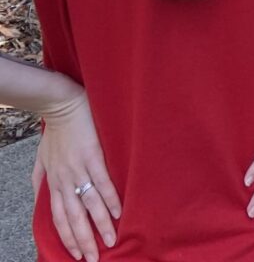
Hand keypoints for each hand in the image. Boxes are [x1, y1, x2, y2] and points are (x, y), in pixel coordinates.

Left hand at [32, 80, 120, 261]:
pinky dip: (110, 198)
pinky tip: (118, 211)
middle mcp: (64, 181)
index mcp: (54, 183)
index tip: (77, 254)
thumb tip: (39, 191)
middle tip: (94, 258)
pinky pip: (102, 182)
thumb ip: (41, 177)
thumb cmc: (54, 129)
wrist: (61, 104)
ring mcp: (79, 169)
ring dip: (99, 225)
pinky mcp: (93, 156)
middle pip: (73, 218)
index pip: (59, 218)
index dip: (67, 238)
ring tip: (109, 241)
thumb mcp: (41, 157)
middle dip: (84, 240)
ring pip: (89, 205)